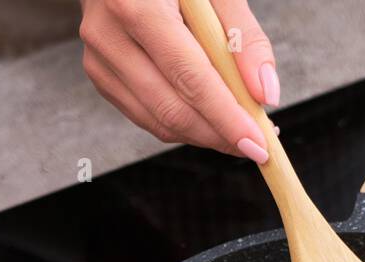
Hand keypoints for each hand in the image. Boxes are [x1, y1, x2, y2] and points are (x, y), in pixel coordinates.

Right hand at [79, 0, 278, 161]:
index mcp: (136, 4)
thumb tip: (266, 95)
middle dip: (220, 135)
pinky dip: (184, 125)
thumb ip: (245, 38)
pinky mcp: (100, 75)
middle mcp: (108, 34)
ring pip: (159, 121)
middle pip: (172, 109)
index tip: (259, 144)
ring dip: (205, 135)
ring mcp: (98, 58)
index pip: (189, 78)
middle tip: (258, 145)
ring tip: (240, 131)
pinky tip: (210, 117)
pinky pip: (148, 116)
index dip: (226, 118)